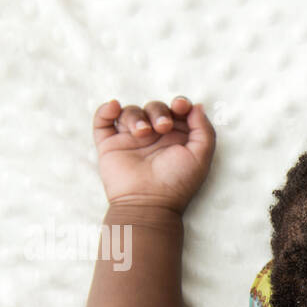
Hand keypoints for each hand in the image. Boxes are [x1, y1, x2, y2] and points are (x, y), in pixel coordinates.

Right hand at [93, 96, 215, 214]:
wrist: (148, 203)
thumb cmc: (177, 183)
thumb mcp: (201, 157)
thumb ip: (204, 130)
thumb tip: (198, 106)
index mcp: (177, 139)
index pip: (177, 111)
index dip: (180, 104)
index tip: (180, 106)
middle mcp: (155, 137)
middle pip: (155, 108)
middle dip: (159, 112)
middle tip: (162, 127)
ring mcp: (131, 139)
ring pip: (131, 111)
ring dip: (136, 116)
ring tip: (142, 133)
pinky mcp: (110, 144)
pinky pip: (103, 120)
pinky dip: (106, 110)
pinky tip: (114, 107)